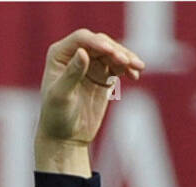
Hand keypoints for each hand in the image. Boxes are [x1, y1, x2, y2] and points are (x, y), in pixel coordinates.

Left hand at [36, 28, 144, 160]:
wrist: (66, 137)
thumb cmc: (57, 117)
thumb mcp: (61, 96)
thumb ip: (72, 74)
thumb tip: (83, 52)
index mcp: (60, 54)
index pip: (82, 39)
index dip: (98, 43)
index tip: (112, 52)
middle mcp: (75, 55)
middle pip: (100, 43)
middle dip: (116, 51)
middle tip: (128, 62)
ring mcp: (90, 65)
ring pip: (112, 53)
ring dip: (126, 58)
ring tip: (138, 67)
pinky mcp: (103, 77)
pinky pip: (118, 67)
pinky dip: (128, 69)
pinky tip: (135, 75)